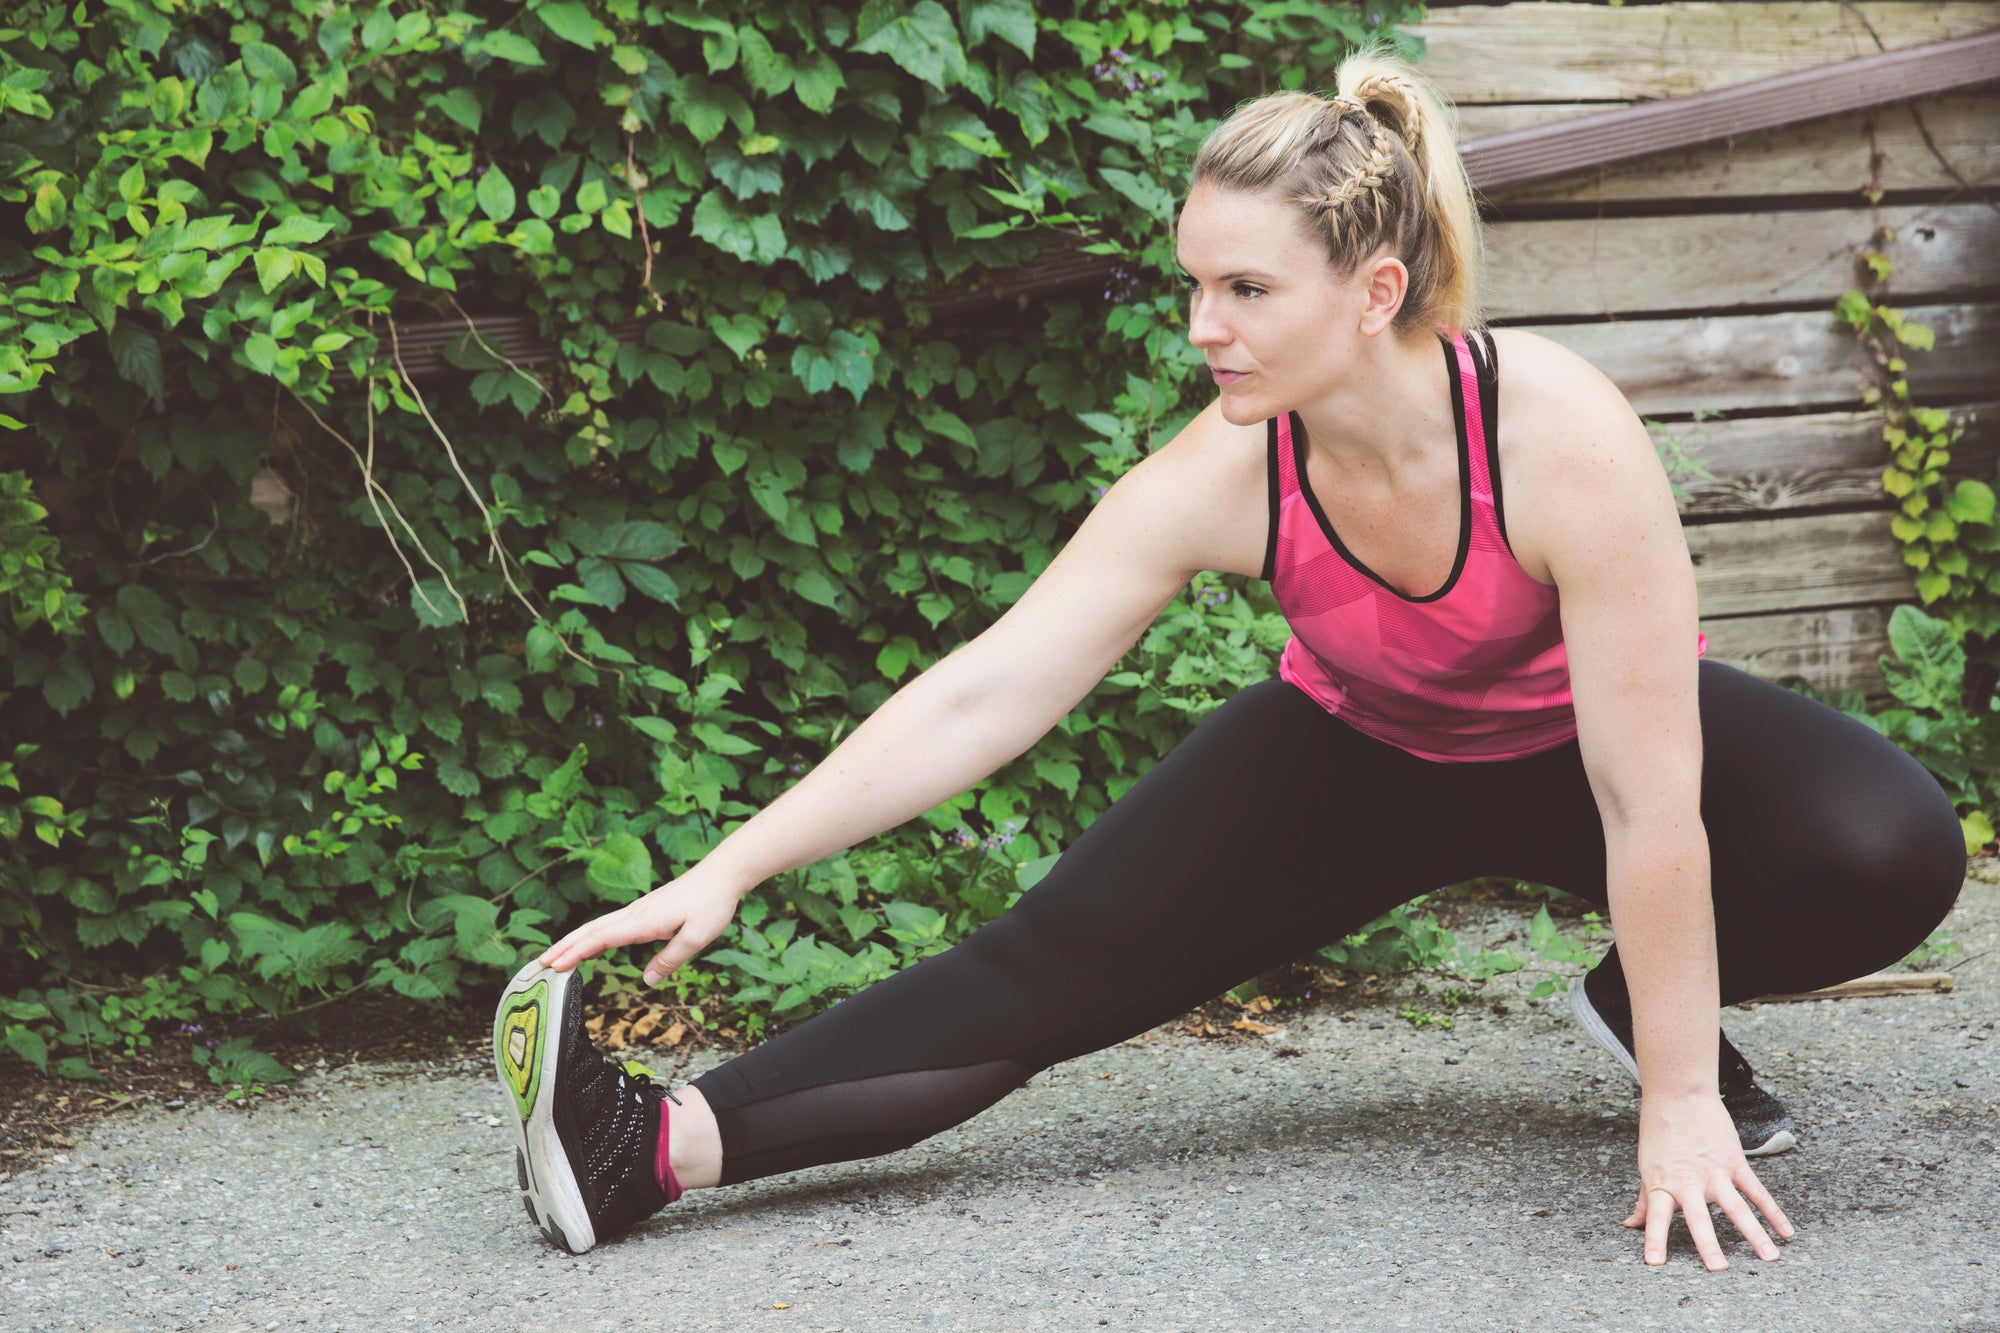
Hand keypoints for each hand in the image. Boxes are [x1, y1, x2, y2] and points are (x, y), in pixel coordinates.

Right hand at [537, 864, 747, 984]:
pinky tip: (590, 945)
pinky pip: (610, 925)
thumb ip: (670, 959)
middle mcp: (634, 914)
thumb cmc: (711, 904)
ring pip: (597, 926)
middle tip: (539, 964)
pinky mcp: (644, 911)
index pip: (599, 938)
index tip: (553, 966)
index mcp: (642, 921)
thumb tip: (647, 980)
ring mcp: (638, 911)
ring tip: (555, 956)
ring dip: (574, 941)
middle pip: (590, 930)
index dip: (575, 953)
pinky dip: (592, 936)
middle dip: (563, 946)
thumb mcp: (696, 938)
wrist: (722, 875)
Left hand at [1627, 1092, 1794, 1269]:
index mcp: (1663, 1184)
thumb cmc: (1659, 1133)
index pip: (1656, 1217)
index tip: (1654, 1263)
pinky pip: (1757, 1192)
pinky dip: (1774, 1213)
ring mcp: (1715, 1172)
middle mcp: (1689, 1181)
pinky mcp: (1735, 1163)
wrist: (1678, 1095)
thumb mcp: (1646, 1166)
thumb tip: (1630, 1224)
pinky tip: (1786, 1233)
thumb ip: (1645, 1199)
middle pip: (1699, 1217)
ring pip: (1737, 1208)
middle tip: (1717, 1269)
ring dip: (1754, 1234)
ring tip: (1769, 1258)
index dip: (1653, 1239)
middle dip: (1708, 1244)